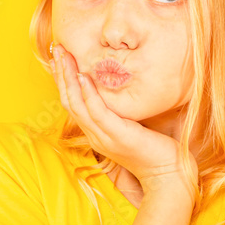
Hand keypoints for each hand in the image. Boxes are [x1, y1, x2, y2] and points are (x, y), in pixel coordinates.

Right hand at [52, 43, 198, 200]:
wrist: (167, 174)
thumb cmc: (154, 150)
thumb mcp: (131, 128)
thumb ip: (120, 113)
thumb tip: (118, 88)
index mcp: (95, 133)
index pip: (72, 103)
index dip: (63, 80)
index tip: (60, 58)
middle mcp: (95, 135)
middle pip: (69, 101)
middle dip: (60, 74)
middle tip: (56, 50)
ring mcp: (104, 137)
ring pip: (77, 105)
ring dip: (68, 79)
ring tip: (64, 57)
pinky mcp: (118, 136)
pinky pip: (97, 113)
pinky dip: (88, 94)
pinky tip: (84, 77)